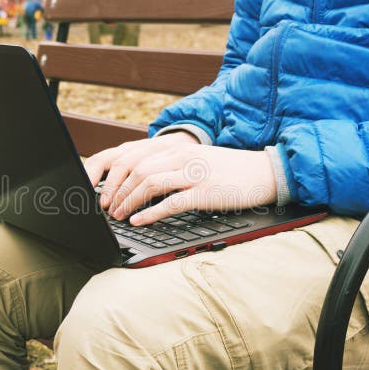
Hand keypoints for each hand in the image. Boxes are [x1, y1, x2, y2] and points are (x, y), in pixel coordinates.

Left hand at [84, 136, 276, 225]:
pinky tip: (139, 221)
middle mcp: (183, 157)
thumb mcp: (197, 160)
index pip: (135, 157)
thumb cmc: (229, 171)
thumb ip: (172, 166)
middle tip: (108, 208)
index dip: (115, 176)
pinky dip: (150, 214)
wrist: (263, 172)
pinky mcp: (204, 193)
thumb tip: (143, 182)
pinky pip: (170, 203)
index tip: (106, 192)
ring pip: (149, 184)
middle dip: (117, 191)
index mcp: (178, 148)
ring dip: (129, 202)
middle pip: (137, 170)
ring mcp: (194, 174)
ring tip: (119, 215)